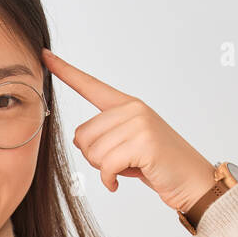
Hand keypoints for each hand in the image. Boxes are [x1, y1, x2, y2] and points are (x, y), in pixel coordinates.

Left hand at [41, 48, 215, 211]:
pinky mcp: (144, 143)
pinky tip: (120, 182)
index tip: (44, 55)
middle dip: (94, 158)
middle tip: (120, 162)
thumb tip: (78, 139)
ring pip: (92, 153)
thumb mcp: (128, 145)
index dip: (65, 71)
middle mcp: (132, 109)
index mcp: (127, 104)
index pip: (90, 85)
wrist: (193, 182)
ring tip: (129, 167)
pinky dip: (109, 180)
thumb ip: (104, 135)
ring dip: (104, 170)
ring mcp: (140, 123)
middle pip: (82, 135)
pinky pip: (106, 166)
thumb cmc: (159, 165)